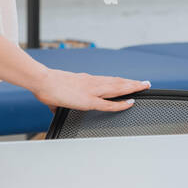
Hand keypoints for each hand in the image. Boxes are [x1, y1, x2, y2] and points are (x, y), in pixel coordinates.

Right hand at [32, 67, 150, 111]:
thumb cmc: (46, 86)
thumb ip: (58, 102)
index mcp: (85, 80)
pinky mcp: (88, 101)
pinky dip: (121, 104)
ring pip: (117, 88)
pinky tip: (130, 103)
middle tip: (145, 82)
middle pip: (117, 82)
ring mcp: (91, 91)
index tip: (129, 82)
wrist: (42, 81)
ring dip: (132, 87)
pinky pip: (109, 104)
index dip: (119, 81)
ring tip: (144, 87)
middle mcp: (91, 82)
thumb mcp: (55, 95)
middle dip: (132, 83)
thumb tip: (55, 107)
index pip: (107, 80)